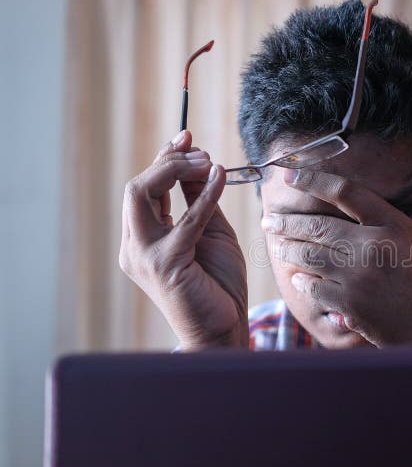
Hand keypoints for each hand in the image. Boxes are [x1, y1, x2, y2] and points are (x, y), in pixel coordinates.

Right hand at [119, 131, 247, 349]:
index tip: (186, 136)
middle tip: (199, 150)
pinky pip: (185, 219)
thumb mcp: (208, 232)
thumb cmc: (217, 285)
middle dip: (167, 161)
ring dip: (176, 170)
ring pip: (143, 195)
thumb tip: (196, 165)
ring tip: (207, 160)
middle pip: (136, 187)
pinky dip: (204, 194)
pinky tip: (219, 177)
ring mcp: (145, 255)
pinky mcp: (166, 264)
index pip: (143, 189)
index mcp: (142, 238)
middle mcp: (134, 246)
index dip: (163, 159)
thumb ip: (197, 202)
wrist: (222, 331)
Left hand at [263, 157, 411, 346]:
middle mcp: (372, 248)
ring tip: (276, 243)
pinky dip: (302, 280)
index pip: (346, 193)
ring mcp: (357, 278)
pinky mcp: (348, 304)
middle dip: (288, 221)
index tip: (290, 176)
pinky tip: (296, 276)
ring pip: (309, 256)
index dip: (313, 181)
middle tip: (270, 218)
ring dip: (288, 248)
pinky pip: (314, 287)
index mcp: (394, 225)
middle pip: (318, 226)